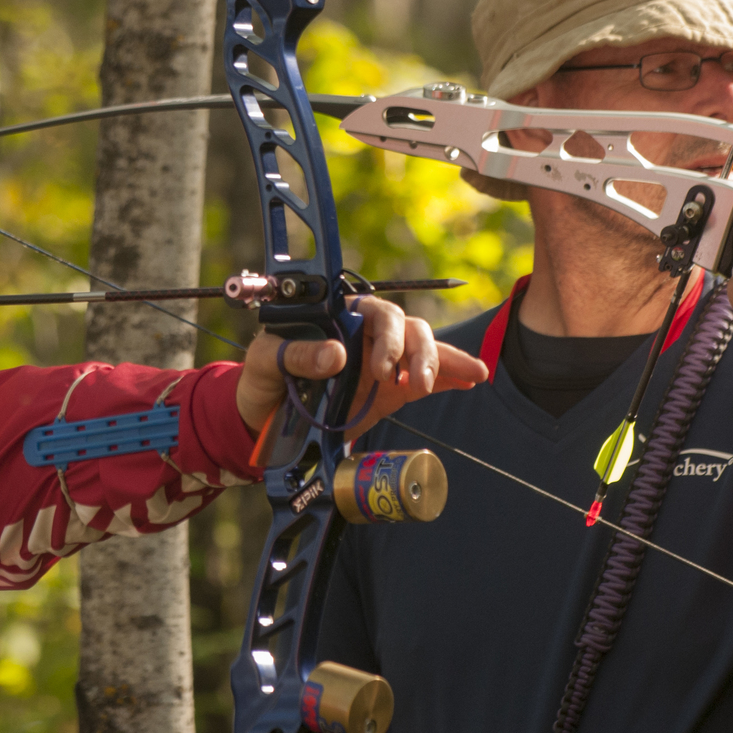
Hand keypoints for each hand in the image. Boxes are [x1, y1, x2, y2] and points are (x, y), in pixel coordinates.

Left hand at [236, 295, 487, 437]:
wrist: (262, 419)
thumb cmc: (260, 379)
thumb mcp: (266, 361)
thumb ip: (297, 354)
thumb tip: (336, 353)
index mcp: (337, 318)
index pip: (375, 313)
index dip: (389, 335)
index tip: (384, 368)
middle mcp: (364, 334)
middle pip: (407, 328)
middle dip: (418, 353)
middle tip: (413, 383)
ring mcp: (380, 361)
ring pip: (422, 349)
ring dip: (439, 363)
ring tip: (449, 381)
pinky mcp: (388, 390)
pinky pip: (425, 377)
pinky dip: (450, 375)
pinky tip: (472, 378)